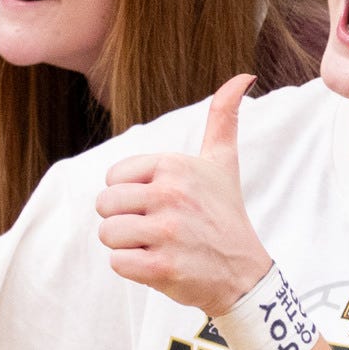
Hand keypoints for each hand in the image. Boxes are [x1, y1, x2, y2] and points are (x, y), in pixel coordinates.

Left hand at [95, 78, 269, 312]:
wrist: (244, 273)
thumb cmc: (225, 214)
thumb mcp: (223, 162)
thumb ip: (223, 117)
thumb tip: (244, 76)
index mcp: (175, 165)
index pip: (113, 177)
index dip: (130, 194)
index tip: (161, 203)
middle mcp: (171, 194)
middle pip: (105, 205)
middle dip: (123, 220)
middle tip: (156, 228)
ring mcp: (167, 232)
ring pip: (108, 234)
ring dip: (127, 245)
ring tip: (157, 245)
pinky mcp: (162, 267)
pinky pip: (117, 262)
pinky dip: (133, 268)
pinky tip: (160, 264)